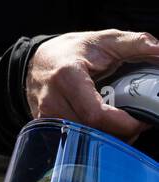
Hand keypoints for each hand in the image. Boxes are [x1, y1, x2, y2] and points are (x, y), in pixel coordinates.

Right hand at [26, 29, 158, 140]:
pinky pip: (76, 141)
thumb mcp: (105, 40)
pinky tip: (103, 127)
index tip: (143, 119)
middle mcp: (51, 99)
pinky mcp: (46, 126)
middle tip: (135, 122)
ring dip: (109, 137)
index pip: (97, 115)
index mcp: (67, 76)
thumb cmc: (71, 51)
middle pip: (94, 132)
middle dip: (121, 133)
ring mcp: (46, 115)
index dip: (126, 124)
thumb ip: (136, 43)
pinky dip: (95, 138)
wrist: (38, 59)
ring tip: (120, 124)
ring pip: (86, 140)